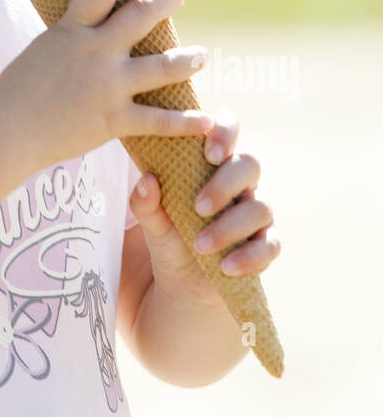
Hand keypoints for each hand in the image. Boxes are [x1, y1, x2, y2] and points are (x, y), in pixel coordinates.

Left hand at [129, 109, 280, 308]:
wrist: (182, 285)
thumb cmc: (170, 239)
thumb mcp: (152, 223)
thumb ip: (146, 203)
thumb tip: (146, 180)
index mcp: (213, 165)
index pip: (228, 130)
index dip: (224, 133)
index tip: (208, 153)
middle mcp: (240, 184)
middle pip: (250, 165)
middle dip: (225, 184)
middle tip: (198, 207)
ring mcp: (257, 214)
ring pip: (260, 207)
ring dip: (229, 226)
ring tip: (200, 245)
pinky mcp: (266, 245)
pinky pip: (271, 245)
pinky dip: (249, 256)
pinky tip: (226, 267)